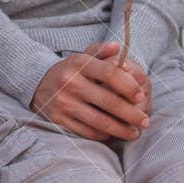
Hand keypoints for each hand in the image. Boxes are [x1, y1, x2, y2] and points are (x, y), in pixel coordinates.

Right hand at [31, 42, 149, 140]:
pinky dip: (104, 135)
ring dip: (121, 129)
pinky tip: (114, 134)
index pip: (110, 73)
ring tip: (135, 133)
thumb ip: (101, 51)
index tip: (142, 96)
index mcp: (79, 63)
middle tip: (145, 121)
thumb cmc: (70, 71)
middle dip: (131, 114)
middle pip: (109, 101)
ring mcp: (63, 103)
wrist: (38, 84)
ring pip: (99, 121)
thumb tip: (118, 47)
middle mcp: (70, 82)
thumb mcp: (83, 57)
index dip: (129, 86)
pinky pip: (87, 132)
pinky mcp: (59, 120)